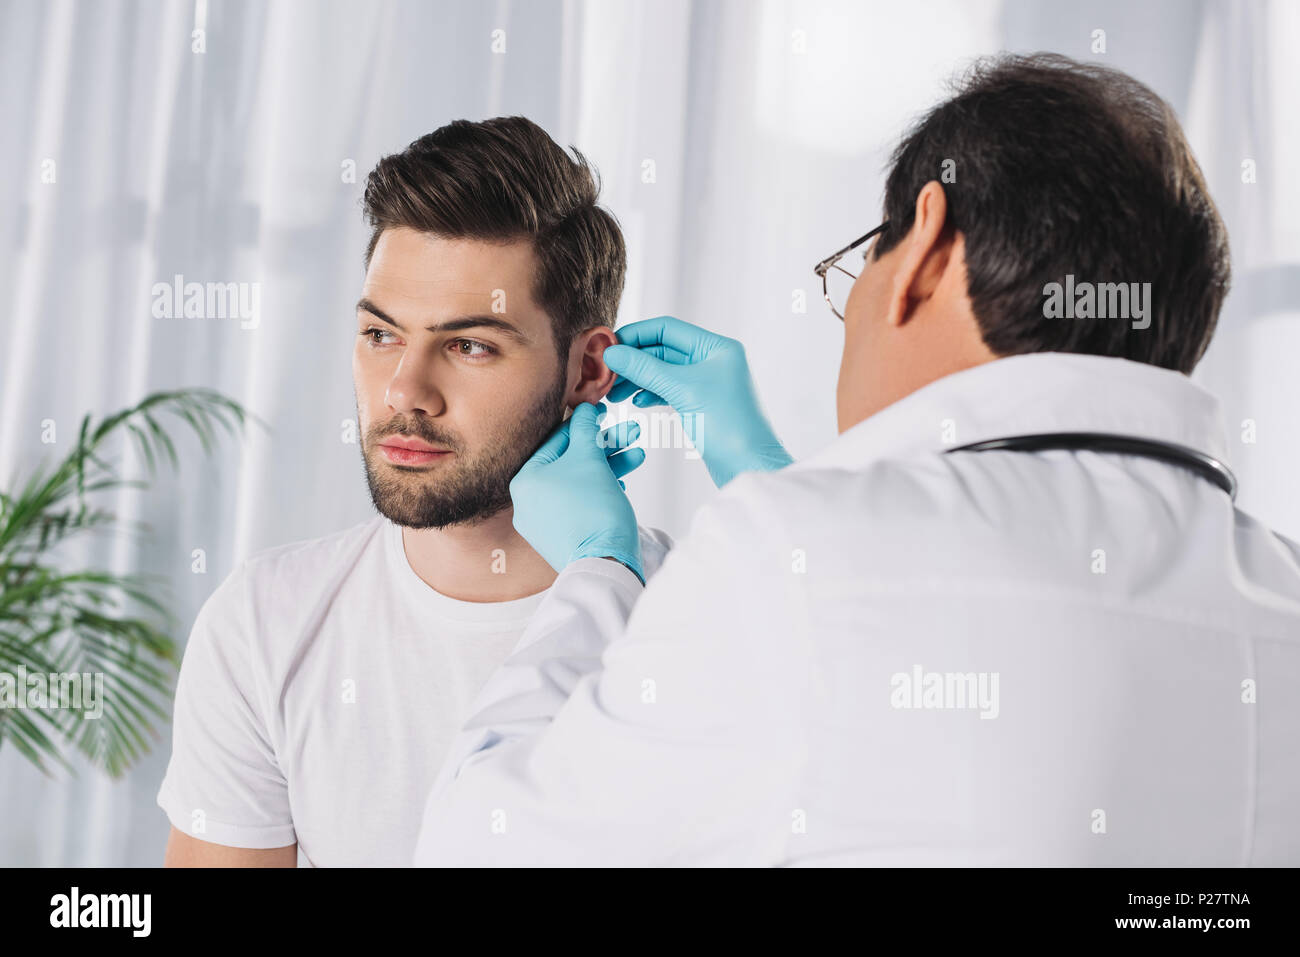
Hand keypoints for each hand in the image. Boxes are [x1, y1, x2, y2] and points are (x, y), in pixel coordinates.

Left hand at [509, 402, 644, 581]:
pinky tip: (623, 481)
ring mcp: (546, 520)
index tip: (603, 411)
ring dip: (611, 465)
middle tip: (630, 431)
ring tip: (637, 453)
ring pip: (581, 482)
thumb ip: (586, 430)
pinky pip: (582, 502)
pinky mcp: (565, 534)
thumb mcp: (589, 459)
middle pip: (572, 461)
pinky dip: (602, 489)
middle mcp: (529, 501)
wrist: (604, 563)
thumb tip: (584, 410)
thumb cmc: (593, 511)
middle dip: (606, 445)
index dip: (584, 422)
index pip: (556, 440)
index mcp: (525, 480)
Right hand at [603, 315, 793, 488]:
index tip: (607, 347)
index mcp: (716, 347)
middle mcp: (712, 360)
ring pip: (662, 372)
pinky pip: (668, 390)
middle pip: (662, 350)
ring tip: (614, 394)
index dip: (635, 335)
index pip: (666, 328)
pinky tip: (636, 402)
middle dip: (633, 361)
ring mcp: (706, 383)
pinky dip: (650, 393)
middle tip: (605, 374)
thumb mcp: (682, 391)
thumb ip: (645, 368)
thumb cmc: (727, 426)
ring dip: (637, 379)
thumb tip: (611, 352)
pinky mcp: (700, 404)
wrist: (749, 467)